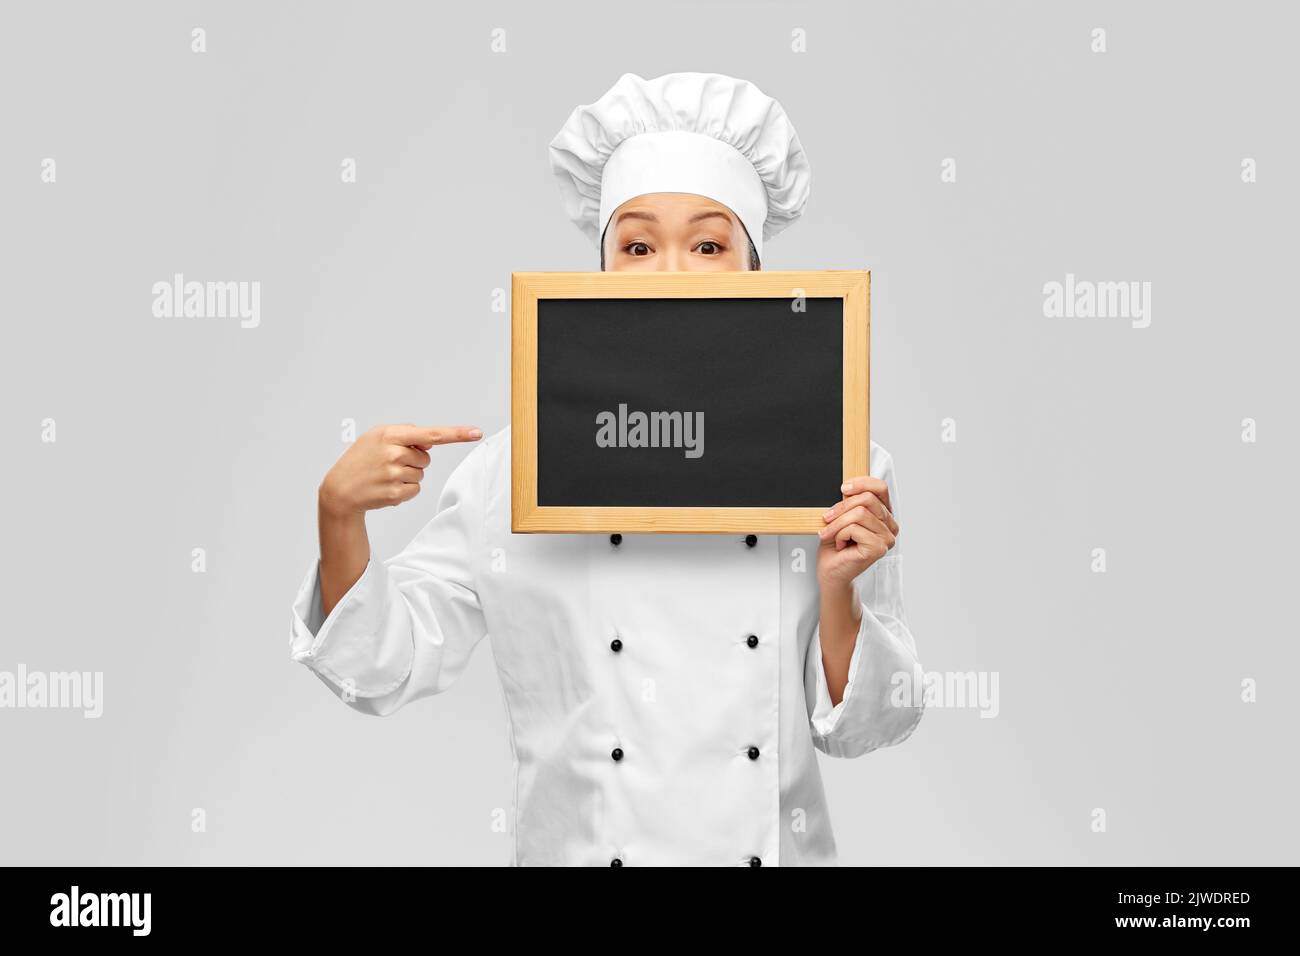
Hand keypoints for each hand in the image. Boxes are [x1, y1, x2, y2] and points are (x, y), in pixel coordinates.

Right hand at [318, 424, 481, 518]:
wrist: (339, 489)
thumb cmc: (360, 460)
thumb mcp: (376, 436)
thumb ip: (405, 433)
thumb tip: (429, 441)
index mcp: (390, 434)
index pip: (431, 434)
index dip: (457, 434)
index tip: (477, 432)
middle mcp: (394, 453)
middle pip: (426, 458)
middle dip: (413, 460)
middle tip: (389, 464)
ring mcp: (394, 474)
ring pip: (421, 475)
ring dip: (407, 476)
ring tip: (384, 476)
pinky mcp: (395, 493)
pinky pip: (415, 490)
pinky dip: (404, 490)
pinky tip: (386, 487)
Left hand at [816, 475, 897, 589]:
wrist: (830, 571)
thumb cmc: (835, 545)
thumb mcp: (842, 516)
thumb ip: (851, 502)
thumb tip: (847, 487)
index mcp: (883, 515)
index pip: (881, 488)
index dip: (862, 483)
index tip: (843, 488)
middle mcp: (889, 526)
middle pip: (868, 499)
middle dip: (842, 507)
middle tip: (827, 517)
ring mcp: (886, 538)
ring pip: (860, 513)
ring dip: (838, 524)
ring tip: (831, 534)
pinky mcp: (878, 548)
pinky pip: (854, 528)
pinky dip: (840, 535)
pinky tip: (840, 544)